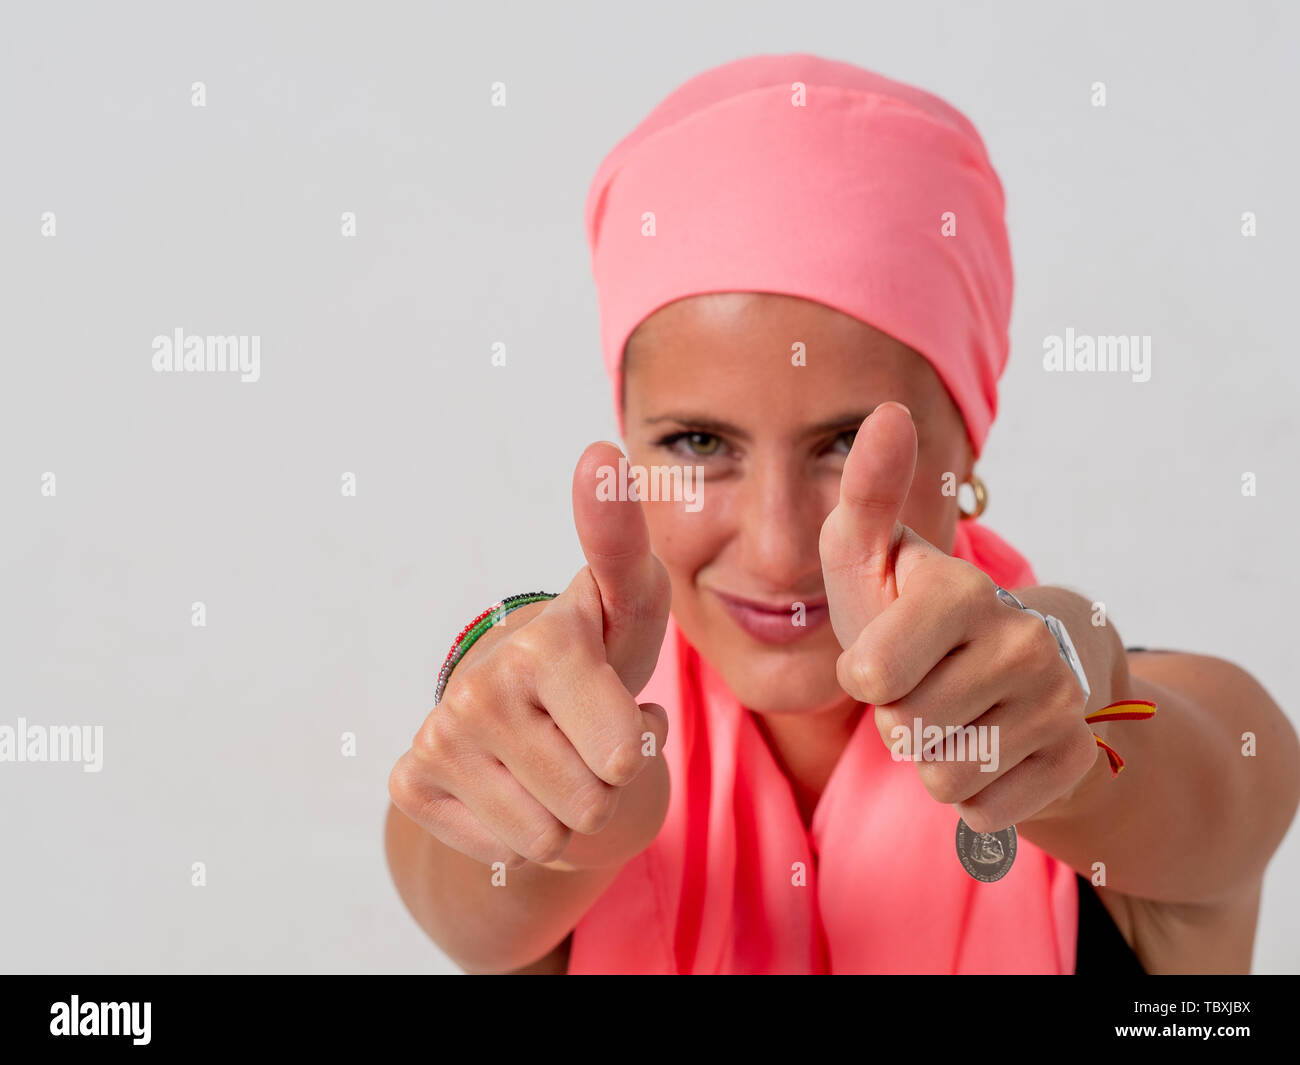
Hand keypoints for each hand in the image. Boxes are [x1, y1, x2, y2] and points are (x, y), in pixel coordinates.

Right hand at [388, 441, 672, 869]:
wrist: (529, 708)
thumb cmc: (599, 656)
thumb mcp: (634, 609)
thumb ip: (627, 541)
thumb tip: (598, 450)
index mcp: (545, 642)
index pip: (622, 754)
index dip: (635, 746)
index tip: (614, 701)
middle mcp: (480, 686)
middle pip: (592, 803)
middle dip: (606, 783)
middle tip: (589, 737)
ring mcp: (439, 737)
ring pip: (549, 837)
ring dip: (569, 811)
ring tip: (558, 756)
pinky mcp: (410, 781)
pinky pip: (503, 850)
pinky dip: (520, 828)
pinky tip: (514, 779)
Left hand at [818, 402, 1097, 832]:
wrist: (1000, 665)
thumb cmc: (909, 609)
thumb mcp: (869, 557)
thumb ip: (866, 492)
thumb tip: (888, 409)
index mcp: (964, 590)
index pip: (872, 676)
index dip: (864, 675)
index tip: (883, 651)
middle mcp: (1023, 640)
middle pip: (905, 733)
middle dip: (898, 718)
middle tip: (923, 683)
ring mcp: (1057, 702)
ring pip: (944, 777)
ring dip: (930, 756)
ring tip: (951, 711)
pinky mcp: (1073, 757)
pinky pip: (983, 811)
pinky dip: (969, 790)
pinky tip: (986, 745)